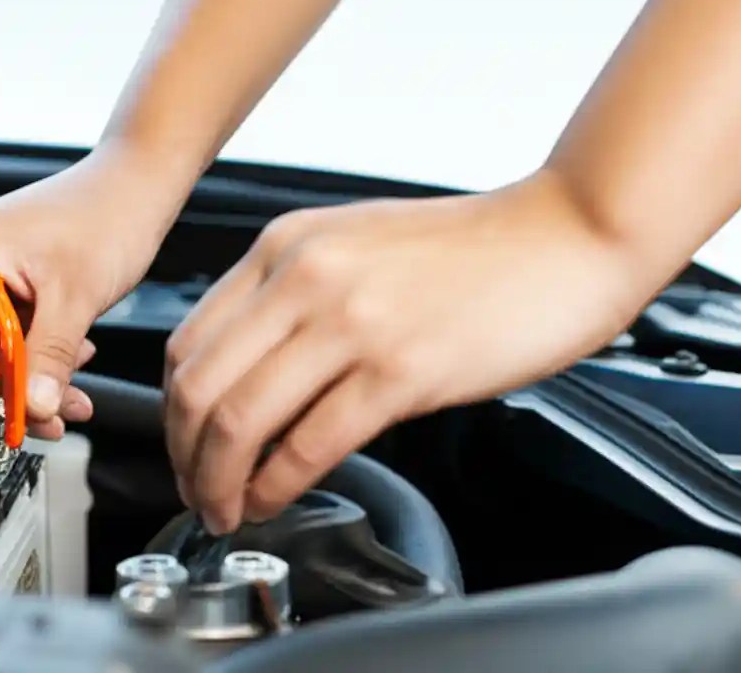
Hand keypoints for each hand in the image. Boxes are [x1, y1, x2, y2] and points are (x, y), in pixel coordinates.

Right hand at [0, 148, 178, 439]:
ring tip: (74, 395)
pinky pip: (8, 337)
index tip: (16, 414)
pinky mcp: (6, 284)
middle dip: (7, 392)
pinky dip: (39, 359)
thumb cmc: (105, 218)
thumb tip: (32, 408)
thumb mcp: (76, 298)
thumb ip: (50, 357)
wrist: (134, 186)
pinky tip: (74, 363)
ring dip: (30, 381)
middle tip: (50, 417)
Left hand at [164, 170, 652, 533]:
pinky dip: (275, 485)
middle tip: (195, 492)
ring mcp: (350, 322)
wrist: (568, 232)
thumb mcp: (358, 246)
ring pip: (240, 420)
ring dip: (220, 481)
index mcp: (286, 246)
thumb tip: (251, 374)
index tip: (184, 449)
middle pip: (198, 387)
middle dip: (184, 457)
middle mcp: (304, 277)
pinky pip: (308, 444)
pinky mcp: (400, 370)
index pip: (188, 342)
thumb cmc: (474, 249)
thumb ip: (295, 297)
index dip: (173, 413)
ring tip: (227, 508)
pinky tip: (274, 500)